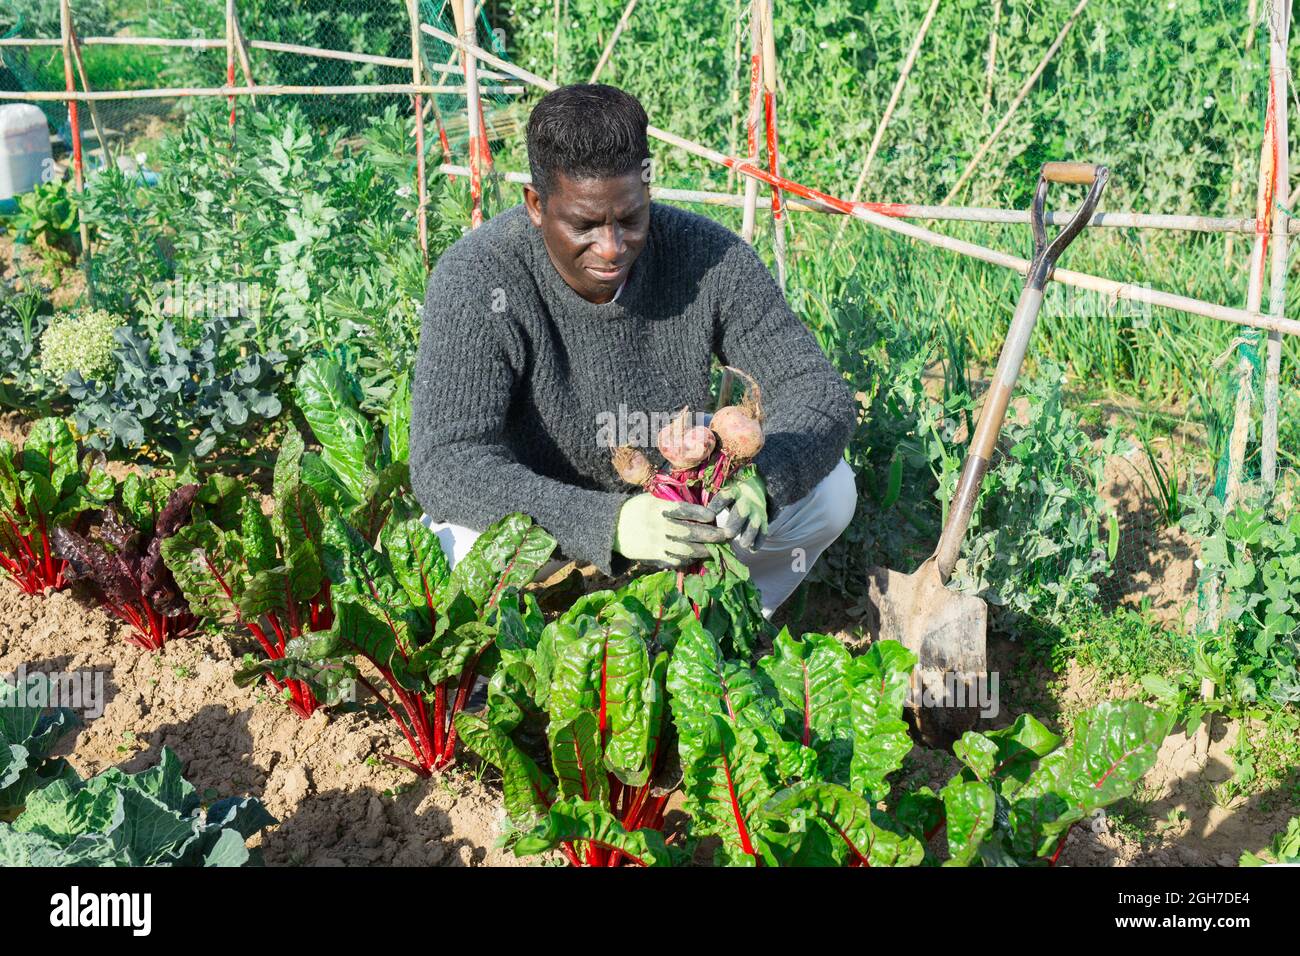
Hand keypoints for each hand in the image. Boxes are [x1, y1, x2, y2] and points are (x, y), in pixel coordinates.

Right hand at [613, 493, 729, 567]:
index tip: (712, 516)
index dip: (700, 513)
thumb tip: (698, 506)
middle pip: (690, 531)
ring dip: (704, 550)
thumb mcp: (651, 499)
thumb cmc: (636, 509)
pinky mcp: (654, 555)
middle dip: (711, 534)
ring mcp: (657, 542)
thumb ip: (672, 502)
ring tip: (716, 549)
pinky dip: (689, 559)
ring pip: (686, 549)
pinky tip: (698, 556)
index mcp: (658, 507)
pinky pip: (676, 559)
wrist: (612, 528)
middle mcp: (659, 525)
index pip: (683, 510)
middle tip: (726, 535)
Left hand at [706, 468, 767, 549]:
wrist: (754, 488)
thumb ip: (711, 502)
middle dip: (736, 523)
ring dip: (749, 533)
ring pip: (754, 522)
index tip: (709, 516)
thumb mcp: (723, 492)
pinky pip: (763, 530)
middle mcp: (746, 500)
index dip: (717, 506)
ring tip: (743, 545)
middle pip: (742, 511)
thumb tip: (692, 516)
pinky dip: (759, 540)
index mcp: (733, 491)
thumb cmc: (730, 495)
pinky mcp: (763, 519)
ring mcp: (756, 510)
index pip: (725, 497)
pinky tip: (753, 549)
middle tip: (727, 534)